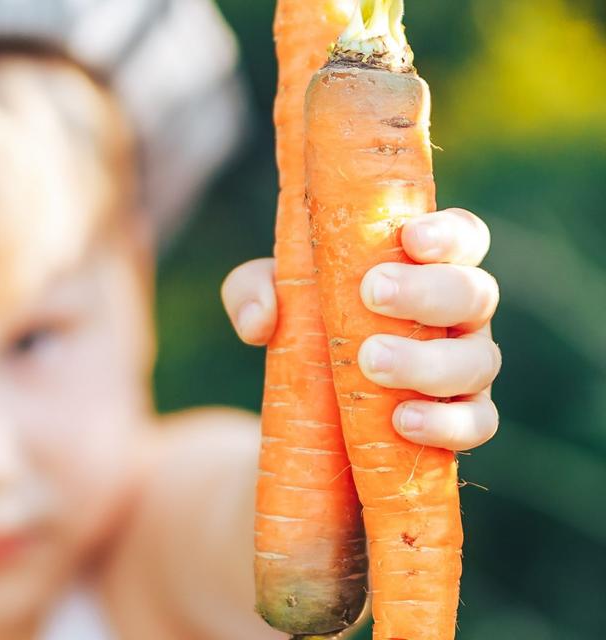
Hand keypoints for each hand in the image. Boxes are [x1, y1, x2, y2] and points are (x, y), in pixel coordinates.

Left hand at [221, 208, 500, 450]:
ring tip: (370, 362)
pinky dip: (445, 423)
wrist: (302, 420)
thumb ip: (251, 291)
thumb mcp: (263, 301)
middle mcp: (457, 316)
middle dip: (427, 291)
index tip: (409, 237)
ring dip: (427, 361)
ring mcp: (465, 371)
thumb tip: (259, 320)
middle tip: (372, 292)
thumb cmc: (300, 333)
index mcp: (425, 270)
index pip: (462, 238)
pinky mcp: (460, 424)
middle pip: (474, 293)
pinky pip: (476, 425)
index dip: (448, 233)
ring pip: (478, 362)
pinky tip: (402, 421)